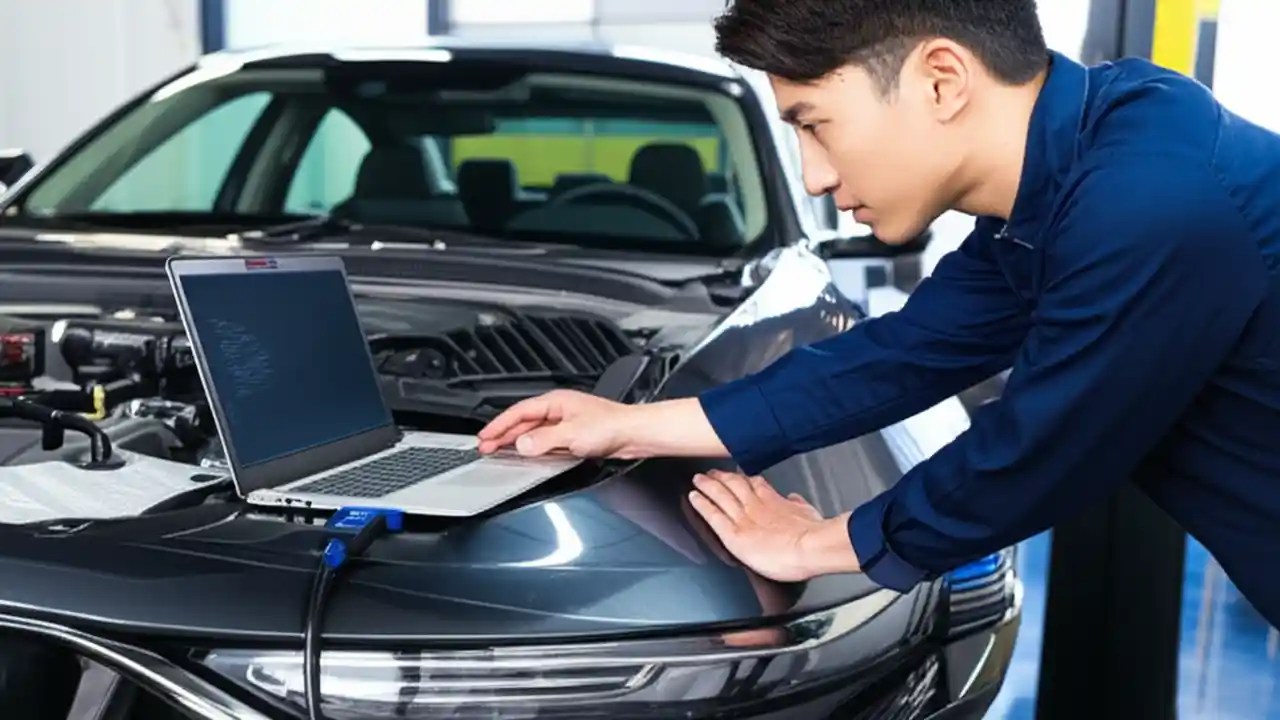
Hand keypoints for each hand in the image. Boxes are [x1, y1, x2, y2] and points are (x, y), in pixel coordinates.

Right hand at [476, 389, 637, 457]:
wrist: (634, 434)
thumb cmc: (611, 426)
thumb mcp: (572, 434)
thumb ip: (543, 440)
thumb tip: (521, 444)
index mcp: (556, 402)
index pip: (519, 412)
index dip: (499, 425)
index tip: (485, 436)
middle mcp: (559, 410)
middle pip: (524, 422)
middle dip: (503, 434)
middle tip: (485, 447)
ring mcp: (566, 423)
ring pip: (533, 432)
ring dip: (516, 441)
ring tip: (499, 451)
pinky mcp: (573, 436)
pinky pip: (545, 441)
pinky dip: (532, 447)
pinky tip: (528, 455)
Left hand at [688, 470, 859, 581]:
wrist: (810, 546)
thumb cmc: (814, 535)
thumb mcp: (810, 513)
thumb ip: (799, 505)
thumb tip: (795, 499)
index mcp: (775, 501)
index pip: (755, 484)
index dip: (744, 478)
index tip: (737, 473)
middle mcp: (756, 506)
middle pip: (734, 484)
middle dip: (722, 477)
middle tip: (711, 471)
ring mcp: (743, 518)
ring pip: (720, 495)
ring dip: (707, 485)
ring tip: (697, 479)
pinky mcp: (733, 534)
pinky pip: (712, 515)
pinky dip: (702, 504)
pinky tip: (693, 497)